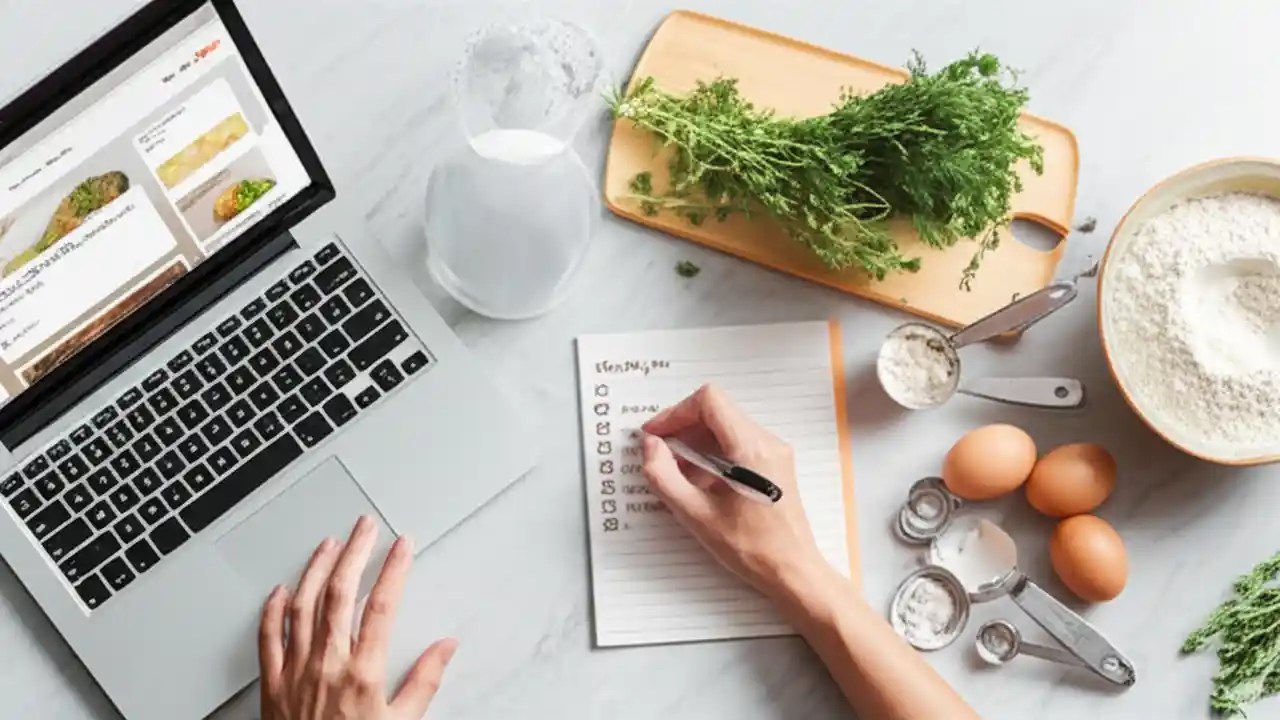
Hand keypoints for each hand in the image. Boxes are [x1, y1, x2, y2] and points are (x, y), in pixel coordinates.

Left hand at [258, 516, 457, 719]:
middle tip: (365, 527)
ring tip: (330, 544)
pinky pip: (268, 636)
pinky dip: (273, 608)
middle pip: (340, 592)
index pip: (382, 605)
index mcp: (362, 673)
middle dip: (354, 552)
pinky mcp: (271, 684)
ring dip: (317, 568)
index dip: (394, 568)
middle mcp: (326, 665)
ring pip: (302, 604)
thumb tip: (445, 648)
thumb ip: (424, 682)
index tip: (403, 546)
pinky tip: (281, 590)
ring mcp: (294, 671)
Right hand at [641, 384, 832, 599]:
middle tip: (659, 453)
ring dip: (696, 441)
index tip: (656, 434)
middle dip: (683, 427)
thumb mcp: (696, 515)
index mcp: (751, 449)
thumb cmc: (752, 549)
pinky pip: (737, 443)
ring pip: (726, 425)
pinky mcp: (774, 464)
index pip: (709, 401)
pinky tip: (699, 480)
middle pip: (717, 411)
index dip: (675, 413)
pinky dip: (713, 452)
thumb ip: (665, 476)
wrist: (792, 571)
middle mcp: (767, 443)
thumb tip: (650, 446)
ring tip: (677, 471)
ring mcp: (774, 452)